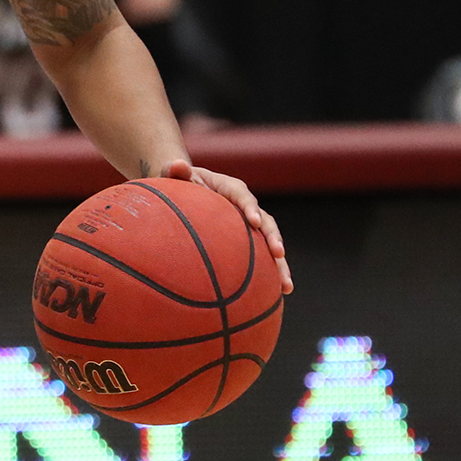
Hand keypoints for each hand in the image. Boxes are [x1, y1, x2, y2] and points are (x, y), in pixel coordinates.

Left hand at [164, 159, 292, 293]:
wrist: (185, 191)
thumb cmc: (178, 183)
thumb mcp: (173, 174)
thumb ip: (174, 170)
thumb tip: (177, 164)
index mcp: (230, 188)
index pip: (242, 195)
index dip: (250, 207)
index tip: (254, 222)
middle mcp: (245, 205)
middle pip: (265, 221)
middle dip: (273, 238)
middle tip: (278, 254)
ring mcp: (249, 224)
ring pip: (269, 243)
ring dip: (280, 264)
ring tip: (286, 286)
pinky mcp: (247, 240)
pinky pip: (261, 257)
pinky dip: (270, 274)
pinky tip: (276, 296)